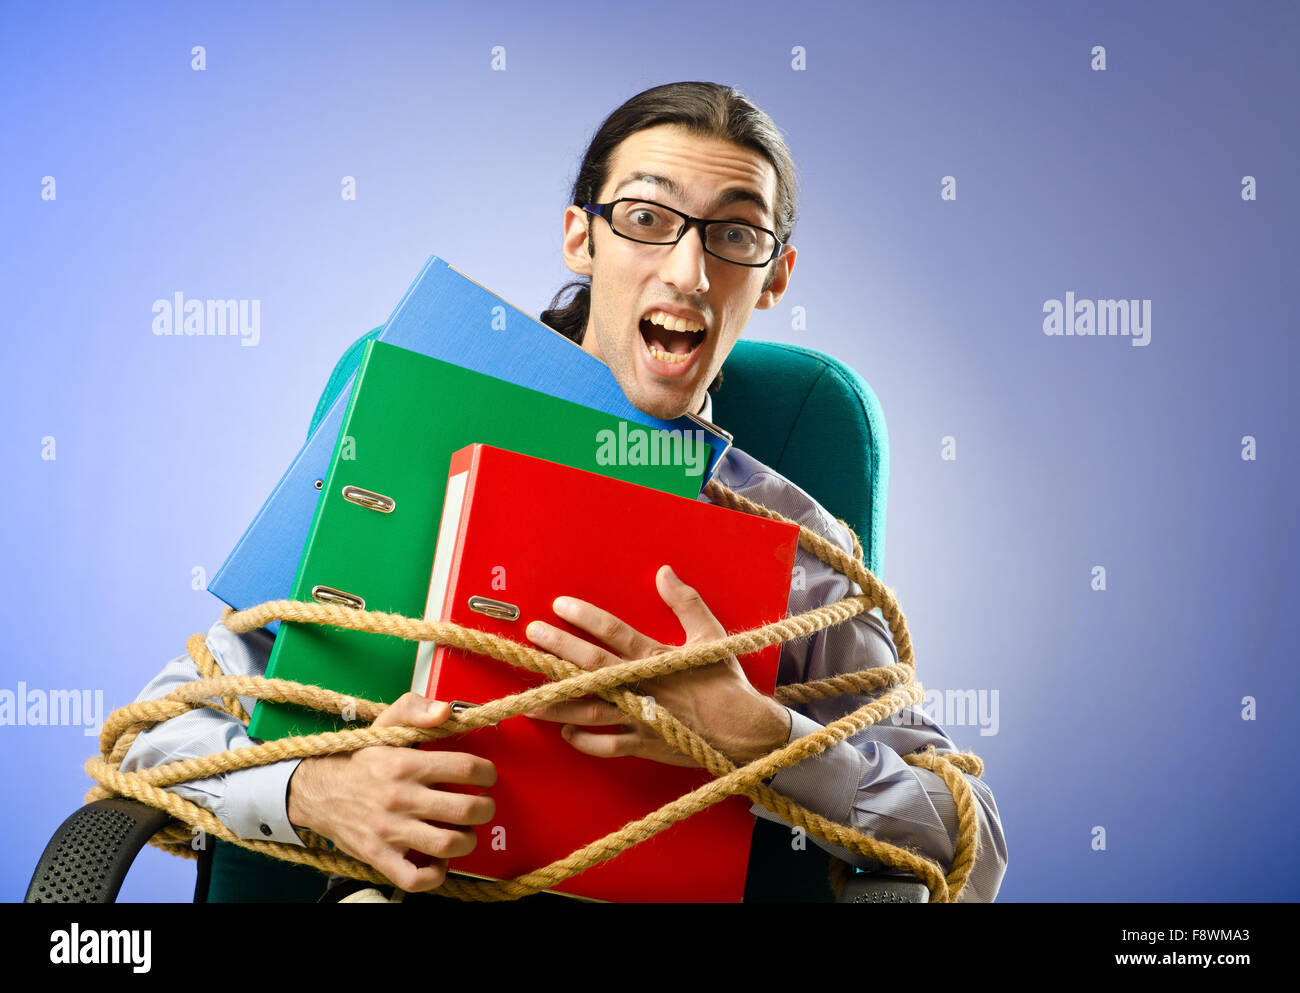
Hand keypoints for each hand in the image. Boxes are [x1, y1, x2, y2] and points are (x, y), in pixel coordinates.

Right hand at [286, 692, 496, 892]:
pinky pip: (415, 878)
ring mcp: (390, 830)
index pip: (466, 768)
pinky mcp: (379, 856)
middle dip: (485, 808)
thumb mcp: (386, 724)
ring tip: (464, 831)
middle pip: (465, 809)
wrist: (317, 792)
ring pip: (448, 844)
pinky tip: (439, 860)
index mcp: (406, 764)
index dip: (487, 773)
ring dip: (467, 840)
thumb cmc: (361, 760)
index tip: (487, 777)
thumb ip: (416, 709)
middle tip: (482, 805)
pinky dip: (435, 875)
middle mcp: (401, 798)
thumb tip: (445, 711)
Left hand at [524, 564, 790, 766]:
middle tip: (533, 636)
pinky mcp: (645, 743)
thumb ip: (685, 603)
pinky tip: (566, 733)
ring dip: (559, 704)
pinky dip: (586, 741)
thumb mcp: (710, 635)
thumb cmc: (726, 680)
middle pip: (592, 666)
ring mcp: (640, 717)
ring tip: (530, 698)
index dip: (585, 617)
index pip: (614, 632)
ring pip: (591, 710)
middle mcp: (642, 686)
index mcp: (656, 658)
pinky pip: (609, 745)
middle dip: (559, 650)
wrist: (745, 730)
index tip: (559, 605)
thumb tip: (664, 572)